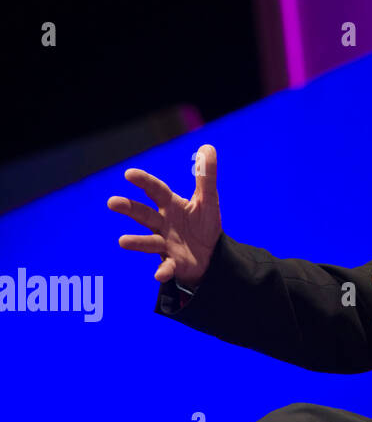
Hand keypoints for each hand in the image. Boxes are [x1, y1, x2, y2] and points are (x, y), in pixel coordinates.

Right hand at [108, 144, 221, 289]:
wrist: (210, 255)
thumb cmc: (203, 224)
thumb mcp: (208, 199)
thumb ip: (205, 175)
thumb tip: (207, 147)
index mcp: (171, 206)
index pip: (156, 191)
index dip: (144, 182)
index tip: (129, 174)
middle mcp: (163, 224)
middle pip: (144, 215)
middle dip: (129, 208)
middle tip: (112, 202)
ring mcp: (166, 245)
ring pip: (149, 242)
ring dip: (137, 242)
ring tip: (122, 241)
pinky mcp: (174, 263)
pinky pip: (166, 268)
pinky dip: (163, 271)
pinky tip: (160, 274)